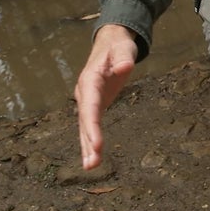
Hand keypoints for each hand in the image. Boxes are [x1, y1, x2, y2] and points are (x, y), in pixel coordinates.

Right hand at [74, 24, 138, 168]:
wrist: (110, 43)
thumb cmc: (118, 45)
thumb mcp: (123, 48)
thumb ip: (124, 58)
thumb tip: (124, 68)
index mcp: (90, 80)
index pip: (90, 106)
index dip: (92, 126)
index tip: (97, 144)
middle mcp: (84, 93)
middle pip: (85, 120)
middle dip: (88, 142)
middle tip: (92, 164)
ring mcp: (87, 100)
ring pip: (85, 126)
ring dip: (87, 147)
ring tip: (90, 167)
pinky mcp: (94, 105)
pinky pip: (90, 126)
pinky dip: (91, 141)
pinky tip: (92, 158)